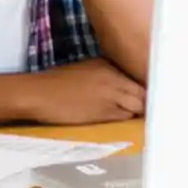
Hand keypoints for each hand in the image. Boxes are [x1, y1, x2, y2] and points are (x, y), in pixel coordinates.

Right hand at [20, 59, 145, 124]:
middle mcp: (113, 78)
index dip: (144, 87)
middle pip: (143, 91)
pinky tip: (126, 122)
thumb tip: (124, 85)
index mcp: (108, 65)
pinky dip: (127, 120)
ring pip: (137, 106)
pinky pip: (124, 117)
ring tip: (138, 117)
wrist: (39, 94)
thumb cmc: (57, 82)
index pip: (138, 75)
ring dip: (138, 112)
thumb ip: (107, 74)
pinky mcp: (103, 113)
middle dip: (147, 101)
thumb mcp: (86, 69)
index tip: (147, 94)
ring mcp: (109, 95)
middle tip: (148, 108)